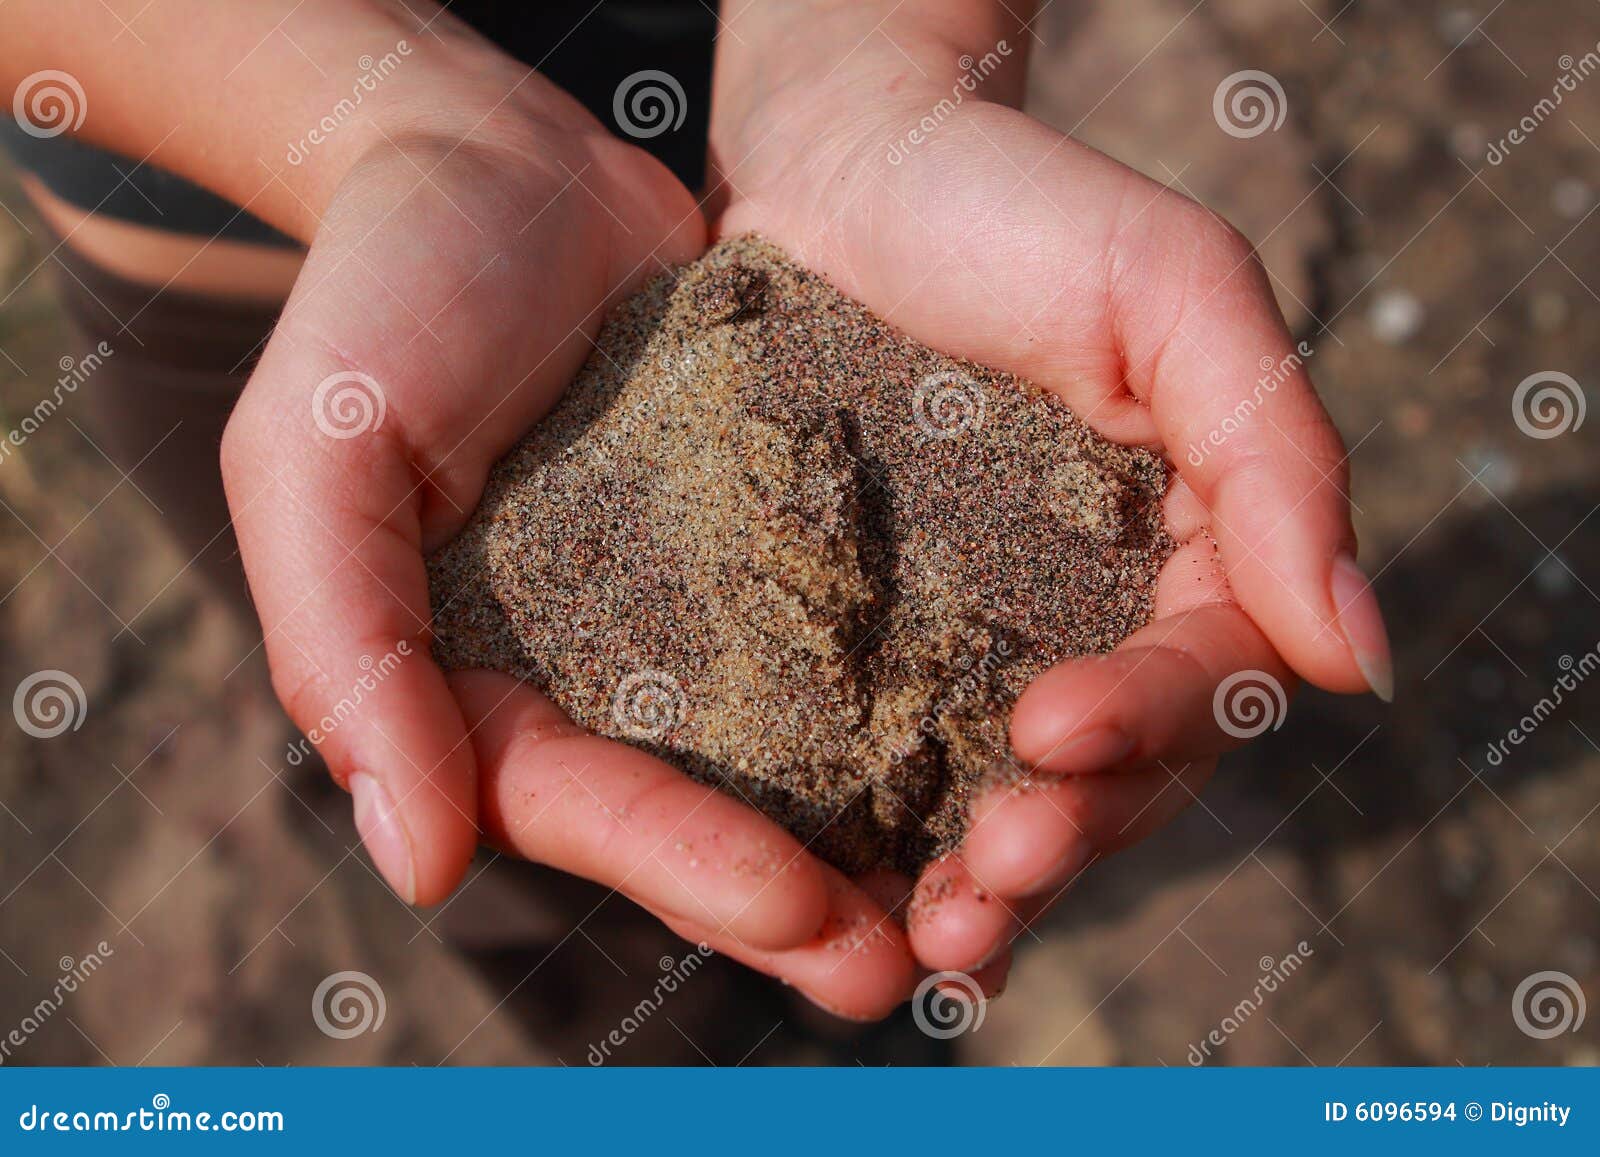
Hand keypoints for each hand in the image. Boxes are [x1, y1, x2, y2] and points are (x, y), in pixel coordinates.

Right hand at [221, 49, 916, 1017]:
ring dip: (882, 830)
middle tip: (919, 961)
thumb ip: (351, 651)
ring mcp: (686, 615)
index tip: (804, 912)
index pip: (582, 807)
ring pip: (788, 753)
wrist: (496, 165)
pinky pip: (843, 634)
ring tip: (989, 886)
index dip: (689, 867)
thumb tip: (418, 863)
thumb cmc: (384, 298)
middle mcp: (591, 676)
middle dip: (804, 899)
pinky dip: (913, 694)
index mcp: (477, 687)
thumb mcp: (321, 457)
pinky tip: (1003, 733)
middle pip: (701, 816)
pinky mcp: (769, 545)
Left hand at [709, 4, 1391, 994]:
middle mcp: (1082, 611)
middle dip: (1058, 838)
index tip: (1053, 732)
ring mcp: (970, 632)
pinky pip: (880, 750)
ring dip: (975, 879)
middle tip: (985, 887)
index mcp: (1181, 548)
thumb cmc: (1016, 199)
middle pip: (1107, 769)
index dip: (1146, 724)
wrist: (840, 158)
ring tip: (922, 941)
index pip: (1201, 674)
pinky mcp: (862, 633)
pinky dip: (875, 831)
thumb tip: (1360, 659)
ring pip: (999, 789)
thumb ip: (1274, 461)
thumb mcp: (1174, 294)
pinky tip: (840, 892)